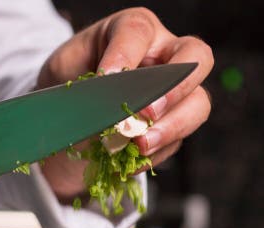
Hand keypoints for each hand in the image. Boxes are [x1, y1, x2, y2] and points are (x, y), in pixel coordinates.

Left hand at [36, 7, 212, 201]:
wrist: (70, 115)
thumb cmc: (72, 81)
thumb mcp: (65, 72)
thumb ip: (84, 82)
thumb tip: (101, 101)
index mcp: (134, 30)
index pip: (137, 32)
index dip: (123, 56)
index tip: (103, 80)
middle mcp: (165, 55)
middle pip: (195, 58)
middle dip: (173, 88)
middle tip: (145, 113)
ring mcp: (175, 92)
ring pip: (198, 104)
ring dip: (171, 127)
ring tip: (140, 143)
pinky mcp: (173, 125)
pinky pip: (177, 140)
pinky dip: (155, 153)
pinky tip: (131, 160)